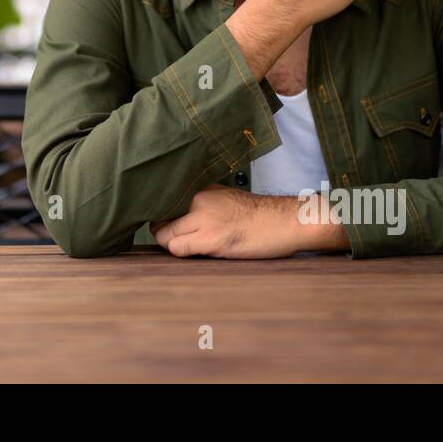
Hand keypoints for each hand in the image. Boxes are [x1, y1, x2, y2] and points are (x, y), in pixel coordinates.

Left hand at [150, 185, 306, 258]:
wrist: (284, 221)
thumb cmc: (257, 213)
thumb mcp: (225, 197)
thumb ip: (201, 201)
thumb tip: (177, 214)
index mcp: (201, 188)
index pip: (164, 200)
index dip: (163, 216)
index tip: (168, 223)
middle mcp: (198, 199)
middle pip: (158, 218)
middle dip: (164, 231)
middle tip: (179, 238)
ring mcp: (203, 219)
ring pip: (163, 235)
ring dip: (172, 244)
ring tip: (190, 246)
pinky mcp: (210, 239)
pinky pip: (177, 248)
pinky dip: (182, 253)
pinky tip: (199, 252)